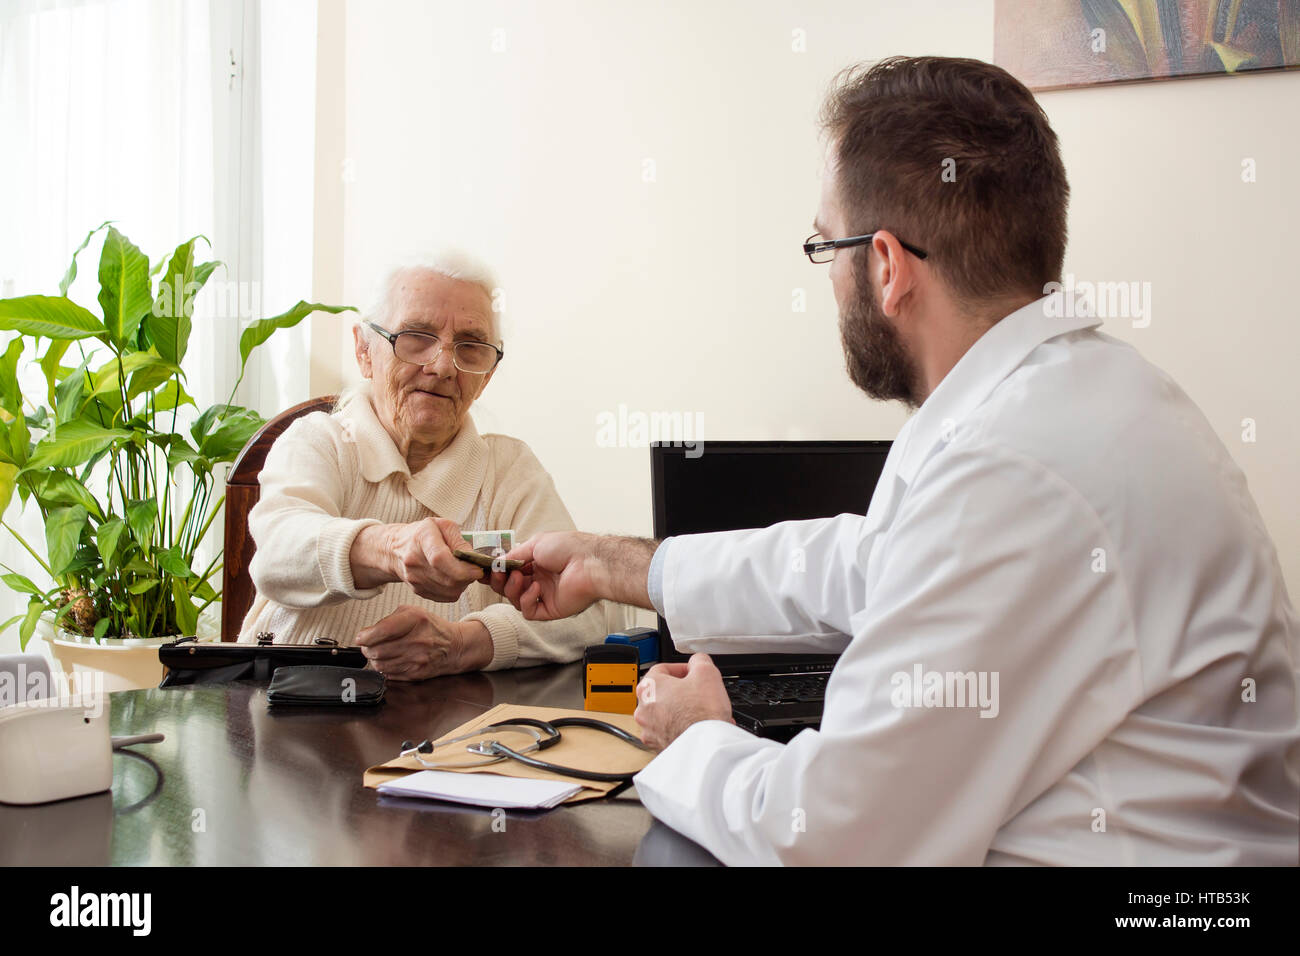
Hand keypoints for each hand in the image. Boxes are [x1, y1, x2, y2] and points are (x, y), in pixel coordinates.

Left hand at [354, 606, 492, 679]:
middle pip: (377, 651)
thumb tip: (365, 634)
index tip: (361, 637)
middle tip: (368, 645)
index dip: (365, 636)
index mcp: (415, 620)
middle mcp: (417, 640)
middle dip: (367, 648)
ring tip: (380, 652)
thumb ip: (387, 620)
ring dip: (375, 659)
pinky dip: (385, 668)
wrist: (454, 646)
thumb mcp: (412, 612)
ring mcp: (417, 659)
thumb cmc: (430, 627)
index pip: (381, 631)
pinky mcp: (416, 674)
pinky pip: (389, 674)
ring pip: (380, 664)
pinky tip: (391, 660)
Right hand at [384, 517, 484, 602]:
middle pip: (448, 579)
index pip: (440, 559)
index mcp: (421, 538)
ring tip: (462, 570)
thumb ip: (459, 540)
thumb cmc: (422, 534)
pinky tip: (453, 577)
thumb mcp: (442, 525)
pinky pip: (445, 597)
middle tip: (473, 568)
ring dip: (463, 583)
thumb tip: (473, 557)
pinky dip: (455, 589)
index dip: (462, 568)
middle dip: (468, 576)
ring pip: (450, 591)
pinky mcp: (418, 590)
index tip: (477, 569)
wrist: (395, 549)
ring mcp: (414, 579)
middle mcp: (414, 561)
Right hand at [486, 531, 603, 620]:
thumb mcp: (536, 543)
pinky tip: (536, 588)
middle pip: (508, 587)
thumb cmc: (568, 548)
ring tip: (520, 578)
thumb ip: (514, 554)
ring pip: (515, 600)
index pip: (510, 571)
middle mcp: (539, 580)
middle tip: (499, 573)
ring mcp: (544, 596)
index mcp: (536, 563)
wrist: (589, 561)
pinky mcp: (550, 610)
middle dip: (500, 581)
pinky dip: (527, 600)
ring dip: (512, 589)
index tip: (485, 570)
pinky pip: (529, 611)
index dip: (496, 572)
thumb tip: (498, 562)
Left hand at [633, 653, 734, 749]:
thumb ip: (699, 661)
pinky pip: (671, 730)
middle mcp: (643, 710)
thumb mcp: (706, 672)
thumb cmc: (701, 713)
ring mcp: (650, 730)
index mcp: (648, 688)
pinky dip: (684, 727)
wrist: (705, 745)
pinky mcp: (659, 745)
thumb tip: (697, 662)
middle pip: (664, 692)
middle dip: (683, 691)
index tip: (693, 672)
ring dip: (684, 710)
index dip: (682, 668)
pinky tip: (700, 727)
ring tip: (703, 711)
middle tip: (699, 691)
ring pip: (667, 713)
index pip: (662, 669)